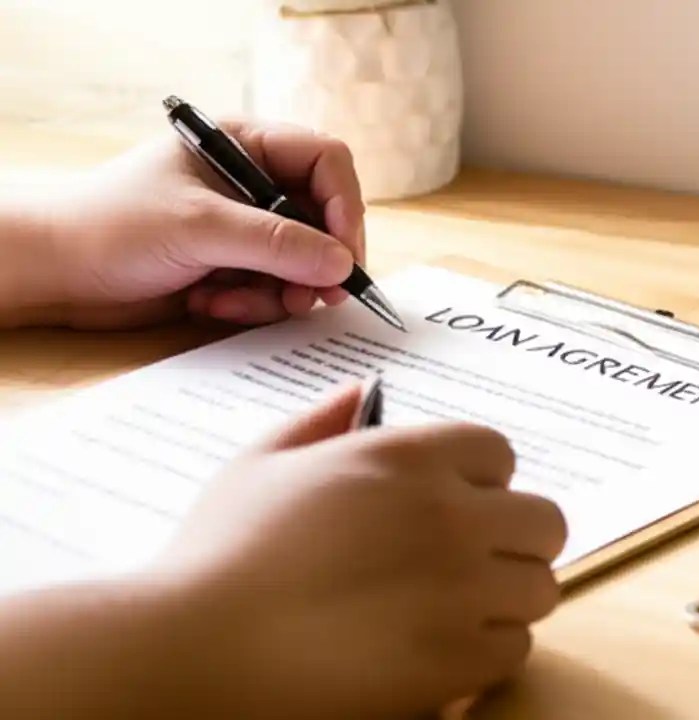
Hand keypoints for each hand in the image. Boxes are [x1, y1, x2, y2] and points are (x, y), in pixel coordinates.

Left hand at [25, 119, 365, 329]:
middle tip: (315, 296)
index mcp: (244, 145)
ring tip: (240, 303)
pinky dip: (252, 304)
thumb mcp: (199, 227)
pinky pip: (274, 288)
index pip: (326, 161)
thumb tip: (340, 264)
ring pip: (303, 261)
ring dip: (281, 290)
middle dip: (317, 261)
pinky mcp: (233, 267)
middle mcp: (251, 183)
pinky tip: (210, 304)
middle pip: (323, 217)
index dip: (344, 205)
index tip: (344, 253)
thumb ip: (274, 244)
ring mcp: (243, 227)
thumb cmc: (112, 226)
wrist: (55, 273)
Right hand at [153, 385, 567, 717]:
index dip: (479, 480)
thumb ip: (320, 422)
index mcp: (406, 458)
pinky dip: (486, 651)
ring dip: (505, 596)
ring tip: (456, 607)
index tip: (451, 504)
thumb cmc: (216, 557)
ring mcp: (461, 590)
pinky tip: (440, 650)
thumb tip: (362, 393)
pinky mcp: (458, 660)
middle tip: (471, 559)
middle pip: (544, 520)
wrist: (195, 651)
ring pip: (539, 586)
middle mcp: (449, 516)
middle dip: (514, 537)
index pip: (500, 452)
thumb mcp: (261, 465)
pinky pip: (516, 648)